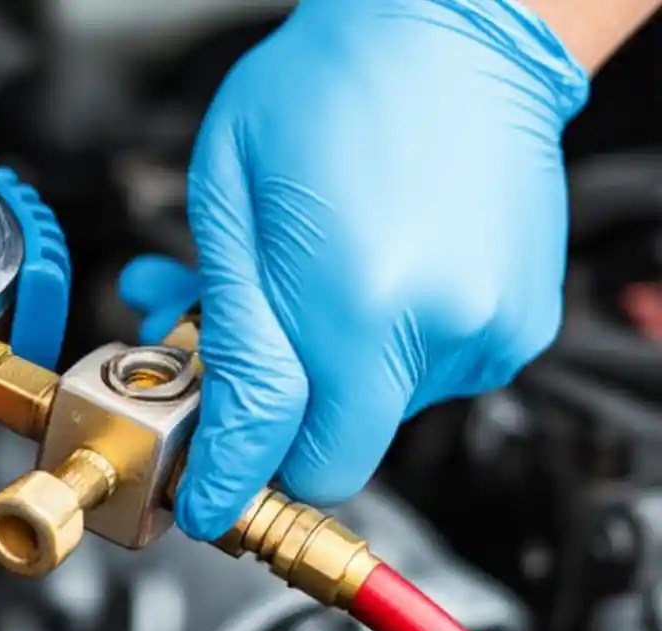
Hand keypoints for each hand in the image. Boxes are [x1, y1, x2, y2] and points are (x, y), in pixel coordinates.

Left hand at [120, 0, 589, 539]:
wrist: (452, 27)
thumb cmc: (326, 88)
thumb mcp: (232, 208)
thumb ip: (234, 341)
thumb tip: (226, 450)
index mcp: (361, 306)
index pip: (300, 460)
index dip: (240, 481)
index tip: (205, 492)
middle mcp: (444, 331)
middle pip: (336, 441)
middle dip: (270, 410)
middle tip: (218, 339)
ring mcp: (493, 326)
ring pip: (374, 402)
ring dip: (317, 360)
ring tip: (285, 277)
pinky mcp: (518, 316)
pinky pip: (423, 366)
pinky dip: (370, 338)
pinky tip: (343, 272)